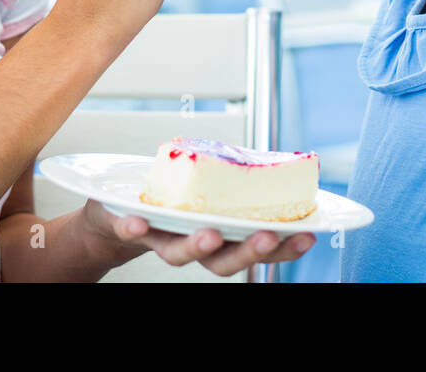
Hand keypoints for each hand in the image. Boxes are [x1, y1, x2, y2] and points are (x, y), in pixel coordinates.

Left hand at [79, 198, 316, 277]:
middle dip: (247, 252)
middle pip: (223, 262)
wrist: (115, 214)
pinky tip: (138, 222)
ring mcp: (160, 240)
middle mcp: (193, 246)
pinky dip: (134, 228)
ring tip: (210, 232)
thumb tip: (283, 163)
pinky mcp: (127, 227)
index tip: (310, 235)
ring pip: (179, 253)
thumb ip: (236, 183)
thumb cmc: (172, 202)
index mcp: (219, 238)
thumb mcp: (209, 191)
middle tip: (266, 237)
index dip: (284, 248)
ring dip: (196, 245)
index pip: (256, 249)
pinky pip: (129, 231)